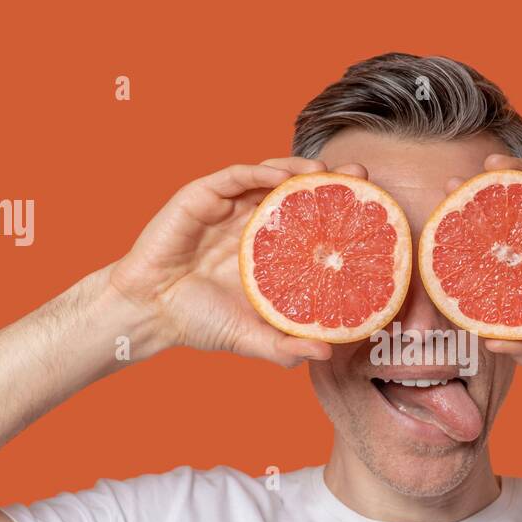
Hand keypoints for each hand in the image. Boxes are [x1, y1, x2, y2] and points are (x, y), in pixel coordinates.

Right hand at [110, 158, 366, 367]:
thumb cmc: (199, 322)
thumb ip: (287, 346)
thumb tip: (327, 352)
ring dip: (298, 169)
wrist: (149, 312)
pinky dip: (259, 172)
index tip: (372, 208)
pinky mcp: (202, 197)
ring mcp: (227, 207)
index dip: (339, 212)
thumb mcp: (252, 338)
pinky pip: (235, 176)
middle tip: (360, 174)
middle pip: (297, 192)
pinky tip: (282, 177)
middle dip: (330, 180)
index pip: (310, 222)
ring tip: (325, 172)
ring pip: (269, 176)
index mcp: (268, 250)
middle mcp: (252, 223)